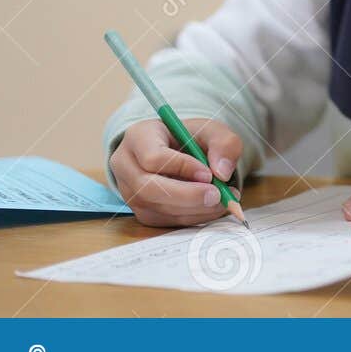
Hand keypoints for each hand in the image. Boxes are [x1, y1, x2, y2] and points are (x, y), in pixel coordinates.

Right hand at [110, 117, 242, 226]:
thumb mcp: (212, 130)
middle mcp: (126, 165)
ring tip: (223, 201)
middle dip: (187, 196)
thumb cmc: (192, 137)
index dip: (181, 168)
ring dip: (193, 209)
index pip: (152, 157)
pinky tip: (211, 208)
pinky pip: (163, 221)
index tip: (209, 174)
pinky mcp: (140, 211)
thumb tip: (222, 173)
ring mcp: (129, 191)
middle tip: (218, 196)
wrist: (180, 151)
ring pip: (156, 208)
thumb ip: (224, 144)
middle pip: (147, 188)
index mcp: (139, 136)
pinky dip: (191, 217)